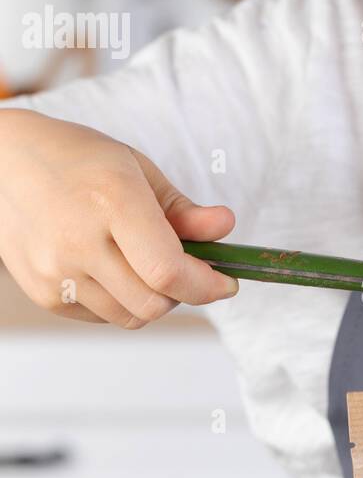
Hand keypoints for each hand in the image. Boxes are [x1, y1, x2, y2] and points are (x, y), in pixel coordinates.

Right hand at [0, 109, 239, 326]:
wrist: (5, 165)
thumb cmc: (77, 160)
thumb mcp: (137, 170)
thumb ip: (183, 208)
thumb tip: (225, 227)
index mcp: (112, 201)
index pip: (168, 270)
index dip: (206, 284)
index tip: (226, 282)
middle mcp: (79, 241)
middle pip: (154, 303)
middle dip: (184, 292)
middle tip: (188, 268)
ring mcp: (56, 272)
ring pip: (130, 317)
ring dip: (153, 299)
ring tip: (145, 262)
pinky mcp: (43, 293)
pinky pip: (102, 317)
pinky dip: (121, 301)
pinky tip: (112, 267)